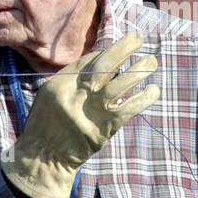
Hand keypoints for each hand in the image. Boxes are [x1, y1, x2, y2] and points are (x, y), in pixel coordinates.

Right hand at [1, 33, 159, 197]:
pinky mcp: (102, 130)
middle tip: (139, 39)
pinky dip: (142, 99)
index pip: (88, 61)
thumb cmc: (48, 123)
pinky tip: (153, 90)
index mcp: (59, 84)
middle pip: (102, 67)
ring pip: (117, 87)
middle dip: (123, 49)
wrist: (44, 158)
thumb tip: (104, 60)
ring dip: (138, 72)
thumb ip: (73, 79)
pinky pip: (126, 110)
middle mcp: (74, 96)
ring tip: (152, 61)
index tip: (122, 48)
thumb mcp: (50, 96)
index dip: (108, 52)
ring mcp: (89, 113)